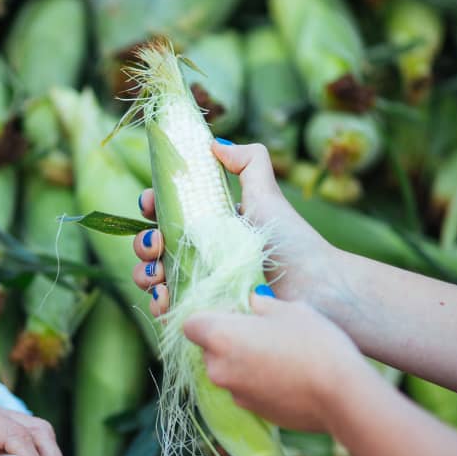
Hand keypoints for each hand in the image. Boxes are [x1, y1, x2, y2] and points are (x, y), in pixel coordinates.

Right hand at [132, 141, 336, 316]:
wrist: (313, 288)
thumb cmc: (291, 241)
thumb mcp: (268, 194)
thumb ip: (249, 161)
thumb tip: (215, 142)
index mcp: (211, 225)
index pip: (169, 212)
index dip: (152, 206)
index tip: (149, 203)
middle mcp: (202, 254)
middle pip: (154, 246)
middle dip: (143, 242)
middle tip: (156, 241)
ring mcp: (200, 285)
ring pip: (154, 278)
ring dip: (144, 273)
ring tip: (156, 273)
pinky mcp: (204, 313)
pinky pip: (169, 308)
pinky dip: (158, 302)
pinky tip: (165, 298)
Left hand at [184, 289, 363, 432]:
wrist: (341, 396)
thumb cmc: (314, 343)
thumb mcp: (290, 309)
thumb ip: (261, 305)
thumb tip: (251, 304)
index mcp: (220, 337)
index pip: (191, 324)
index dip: (211, 316)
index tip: (237, 313)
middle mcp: (218, 369)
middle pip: (210, 349)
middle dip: (229, 339)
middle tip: (264, 332)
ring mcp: (235, 394)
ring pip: (229, 370)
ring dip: (245, 361)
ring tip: (282, 355)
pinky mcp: (253, 412)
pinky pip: (247, 389)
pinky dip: (259, 381)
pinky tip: (289, 376)